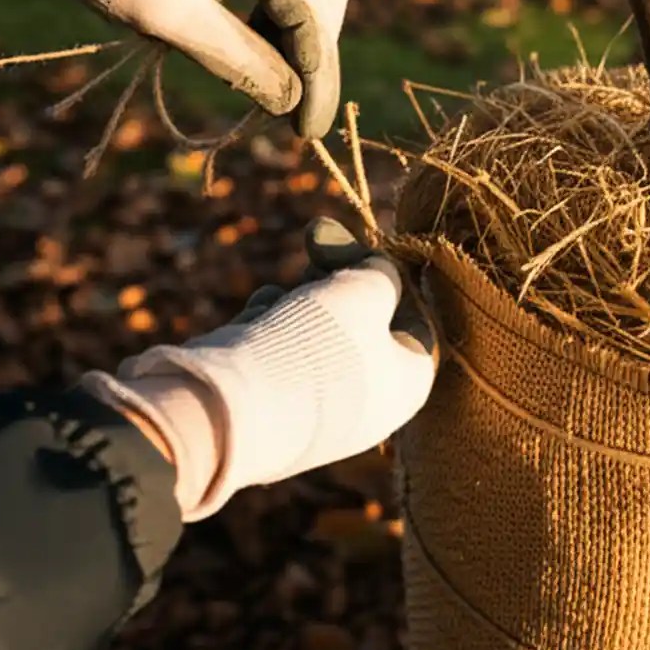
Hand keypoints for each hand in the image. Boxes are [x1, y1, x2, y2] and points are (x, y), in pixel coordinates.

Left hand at [0, 0, 348, 137]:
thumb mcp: (170, 15)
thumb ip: (237, 59)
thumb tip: (291, 102)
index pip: (312, 12)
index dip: (316, 78)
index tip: (307, 131)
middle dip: (315, 56)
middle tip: (300, 113)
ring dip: (300, 38)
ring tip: (276, 84)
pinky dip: (278, 18)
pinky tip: (257, 49)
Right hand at [82, 219, 436, 520]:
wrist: (234, 411)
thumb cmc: (321, 345)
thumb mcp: (366, 289)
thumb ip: (380, 269)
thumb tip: (378, 266)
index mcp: (410, 384)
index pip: (415, 317)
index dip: (389, 273)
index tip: (364, 245)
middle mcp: (373, 405)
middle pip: (363, 321)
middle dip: (335, 276)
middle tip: (313, 236)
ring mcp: (321, 412)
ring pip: (316, 333)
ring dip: (297, 299)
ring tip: (277, 295)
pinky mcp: (274, 412)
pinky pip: (280, 356)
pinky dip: (268, 327)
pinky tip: (253, 319)